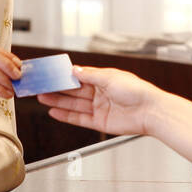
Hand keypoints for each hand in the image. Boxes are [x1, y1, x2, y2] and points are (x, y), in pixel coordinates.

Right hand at [37, 65, 160, 135]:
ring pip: (74, 104)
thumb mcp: (110, 77)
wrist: (150, 112)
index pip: (79, 77)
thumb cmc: (137, 91)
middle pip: (74, 91)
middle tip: (41, 87)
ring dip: (58, 101)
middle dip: (57, 89)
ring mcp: (99, 108)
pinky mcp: (99, 122)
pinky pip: (79, 118)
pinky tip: (54, 112)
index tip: (51, 75)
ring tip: (42, 98)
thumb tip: (74, 70)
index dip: (64, 76)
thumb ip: (90, 75)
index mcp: (104, 79)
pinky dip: (66, 116)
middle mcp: (100, 93)